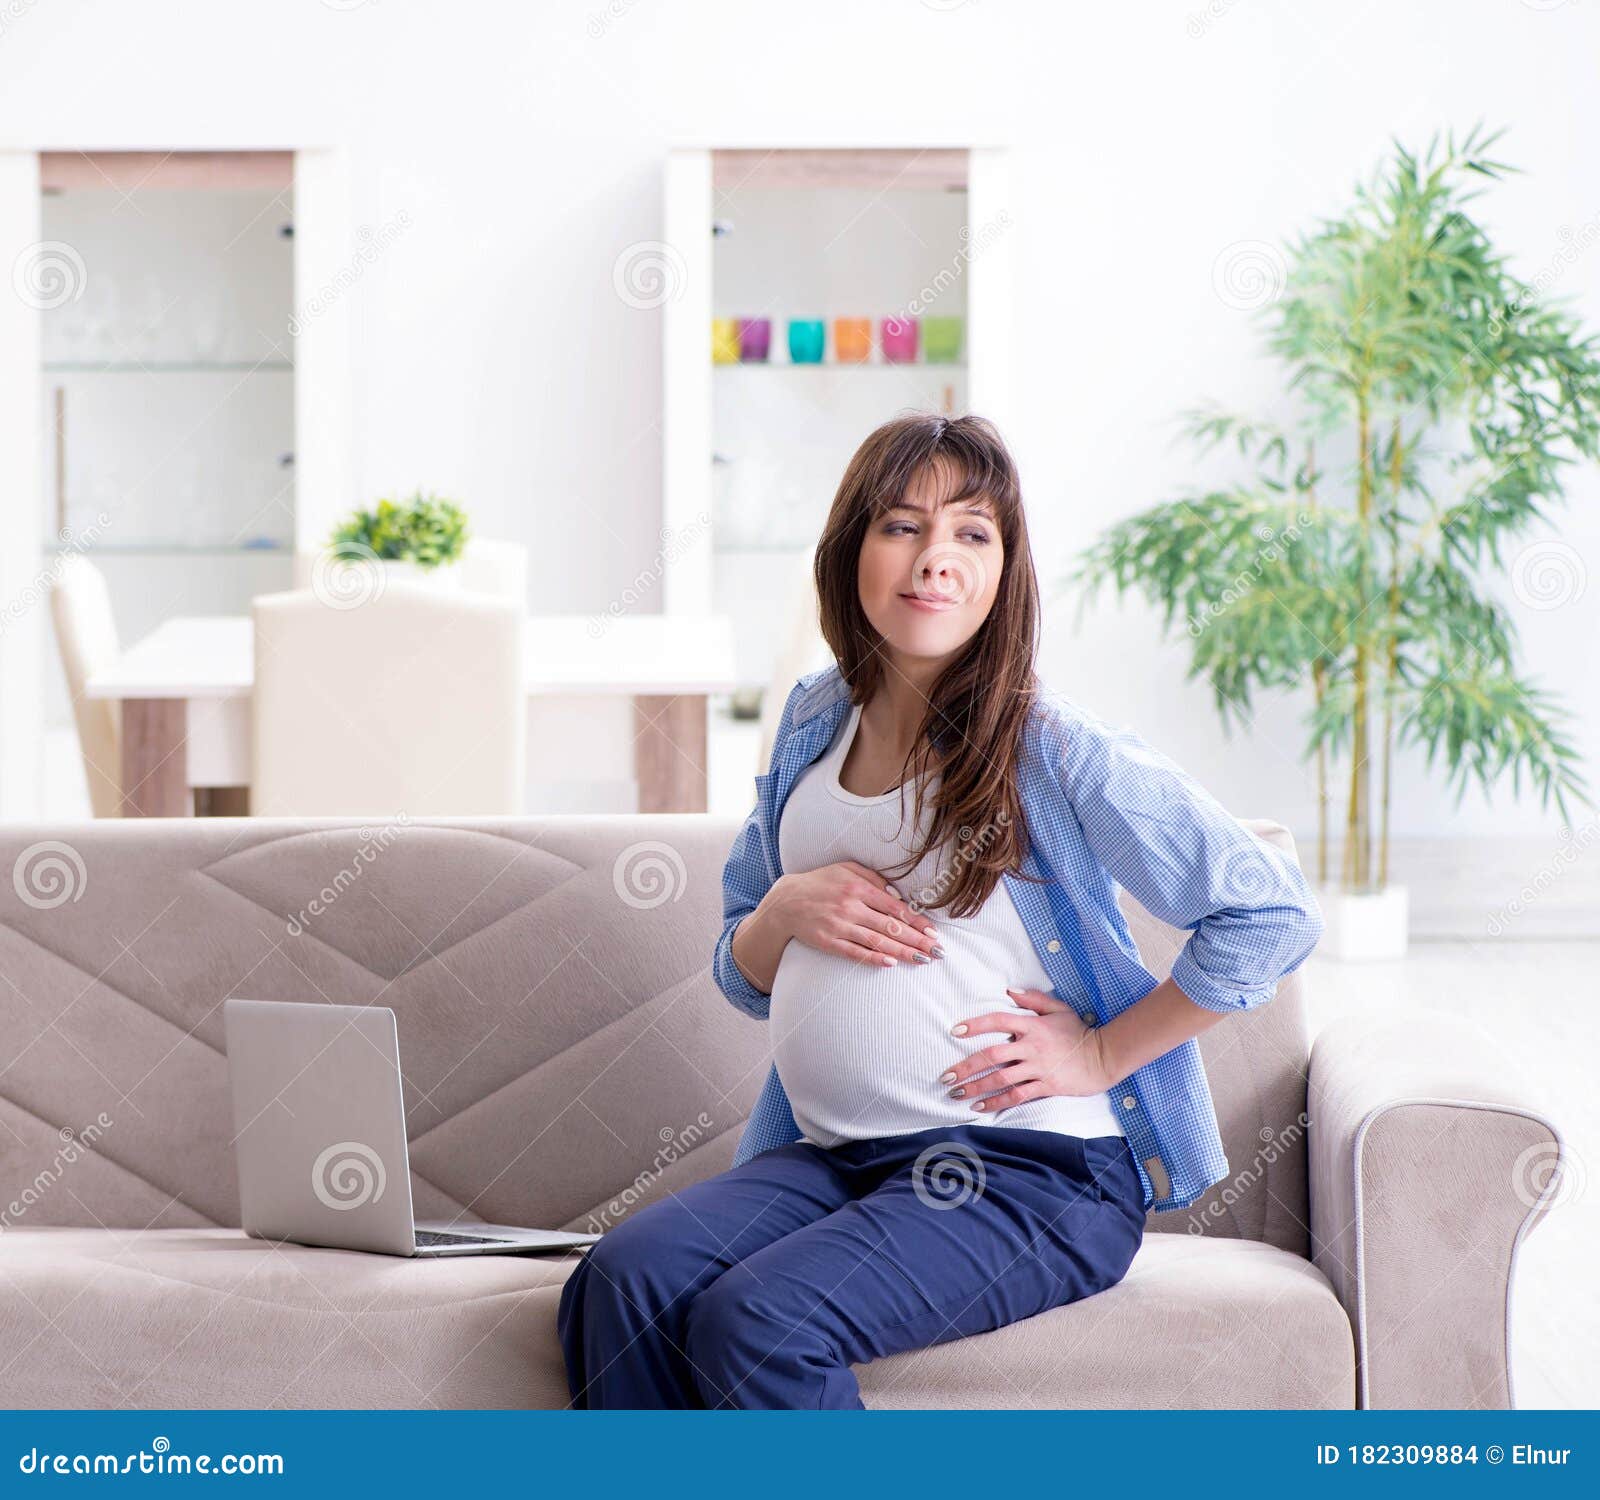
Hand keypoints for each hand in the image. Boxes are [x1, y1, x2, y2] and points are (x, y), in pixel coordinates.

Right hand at [767, 861, 942, 967]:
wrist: (786, 902)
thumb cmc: (821, 883)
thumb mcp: (846, 869)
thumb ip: (873, 878)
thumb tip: (897, 895)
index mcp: (858, 887)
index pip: (894, 907)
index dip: (916, 921)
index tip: (933, 931)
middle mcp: (850, 906)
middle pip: (891, 926)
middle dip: (917, 940)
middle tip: (937, 951)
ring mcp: (839, 926)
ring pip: (877, 941)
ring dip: (902, 952)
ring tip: (922, 960)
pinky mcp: (828, 942)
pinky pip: (855, 952)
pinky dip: (873, 958)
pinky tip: (891, 963)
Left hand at [938, 986, 1111, 1112]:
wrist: (1103, 1057)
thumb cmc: (1078, 1031)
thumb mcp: (1059, 1009)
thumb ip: (1033, 999)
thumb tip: (1009, 991)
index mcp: (1033, 1026)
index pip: (999, 1021)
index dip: (976, 1025)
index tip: (955, 1031)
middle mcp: (1032, 1047)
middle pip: (993, 1056)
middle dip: (966, 1067)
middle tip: (946, 1076)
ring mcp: (1039, 1068)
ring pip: (1001, 1079)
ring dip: (976, 1087)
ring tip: (956, 1094)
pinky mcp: (1046, 1087)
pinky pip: (1017, 1096)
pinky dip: (997, 1102)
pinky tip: (980, 1106)